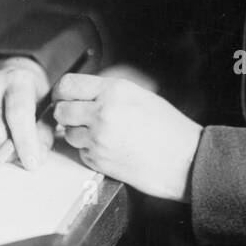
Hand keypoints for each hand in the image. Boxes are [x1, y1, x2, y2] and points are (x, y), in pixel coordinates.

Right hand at [0, 56, 52, 170]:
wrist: (12, 77)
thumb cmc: (31, 98)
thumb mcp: (46, 111)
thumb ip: (43, 135)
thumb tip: (36, 158)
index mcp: (18, 80)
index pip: (18, 114)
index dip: (25, 142)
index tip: (31, 163)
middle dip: (3, 150)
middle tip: (14, 154)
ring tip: (1, 142)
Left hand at [52, 67, 201, 201]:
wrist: (184, 160)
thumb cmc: (168, 128)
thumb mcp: (138, 96)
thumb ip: (107, 92)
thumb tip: (80, 94)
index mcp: (113, 90)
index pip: (68, 84)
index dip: (62, 92)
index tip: (63, 97)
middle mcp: (102, 112)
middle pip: (61, 110)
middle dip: (66, 114)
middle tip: (77, 117)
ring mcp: (98, 139)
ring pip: (68, 133)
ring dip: (78, 134)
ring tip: (102, 134)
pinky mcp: (98, 161)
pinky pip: (80, 153)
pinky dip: (89, 151)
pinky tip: (110, 149)